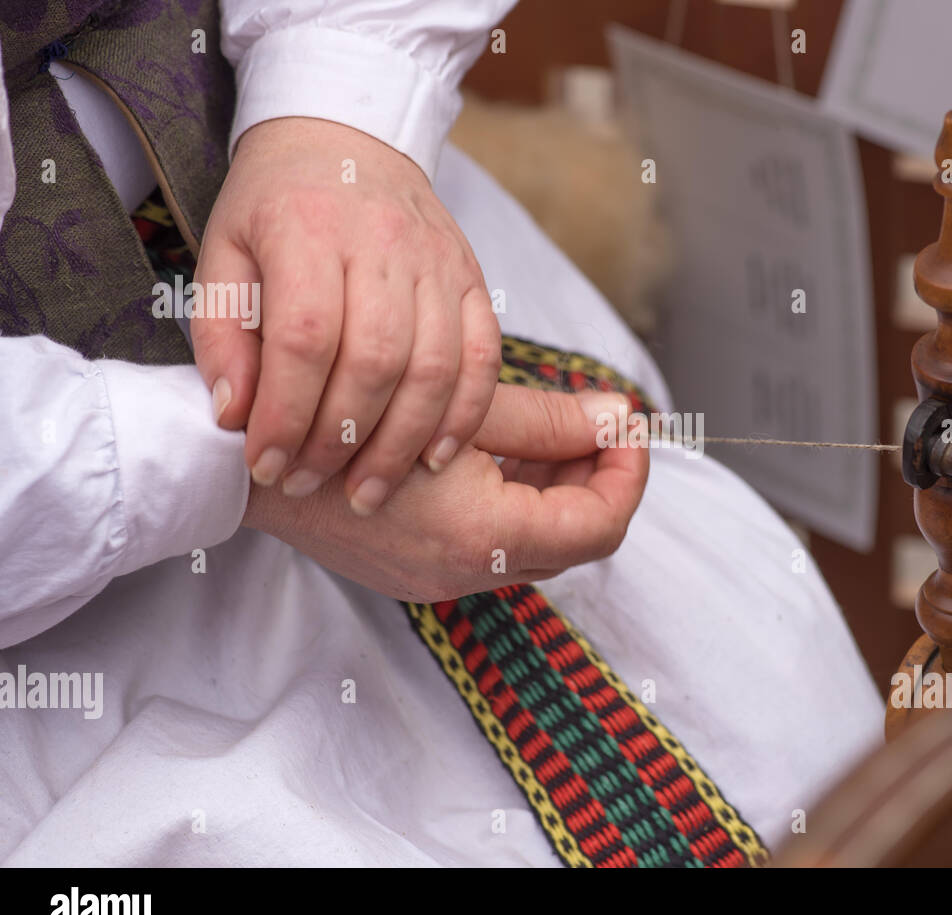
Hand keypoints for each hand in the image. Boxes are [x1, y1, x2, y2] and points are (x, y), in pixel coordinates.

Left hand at [194, 116, 499, 515]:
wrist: (347, 139)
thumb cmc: (275, 206)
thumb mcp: (222, 254)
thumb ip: (221, 336)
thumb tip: (235, 418)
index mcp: (308, 227)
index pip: (305, 336)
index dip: (286, 412)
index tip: (265, 463)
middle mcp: (382, 242)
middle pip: (376, 360)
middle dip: (341, 440)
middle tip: (310, 484)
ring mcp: (438, 262)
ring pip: (434, 369)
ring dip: (402, 444)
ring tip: (368, 492)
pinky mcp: (473, 279)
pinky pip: (483, 358)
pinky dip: (465, 416)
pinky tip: (436, 458)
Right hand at [242, 385, 648, 601]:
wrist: (245, 461)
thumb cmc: (349, 417)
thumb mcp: (466, 408)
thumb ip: (552, 419)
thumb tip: (619, 417)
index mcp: (483, 538)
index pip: (601, 526)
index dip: (629, 474)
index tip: (630, 426)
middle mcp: (465, 575)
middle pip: (575, 540)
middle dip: (599, 479)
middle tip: (599, 423)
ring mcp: (440, 579)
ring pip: (537, 544)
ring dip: (559, 490)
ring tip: (557, 429)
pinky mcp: (420, 569)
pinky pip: (495, 543)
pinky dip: (518, 502)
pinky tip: (510, 451)